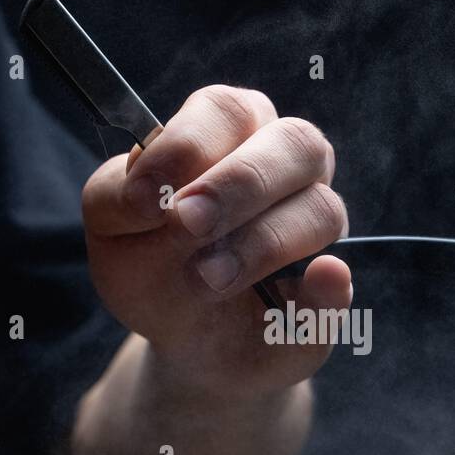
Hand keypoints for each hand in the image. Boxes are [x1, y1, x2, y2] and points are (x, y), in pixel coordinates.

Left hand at [81, 85, 351, 400]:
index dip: (186, 147)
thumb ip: (127, 205)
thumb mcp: (113, 236)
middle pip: (295, 143)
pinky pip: (341, 281)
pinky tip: (300, 294)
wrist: (182, 344)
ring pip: (322, 210)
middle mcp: (286, 164)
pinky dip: (324, 288)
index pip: (226, 111)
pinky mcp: (332, 287)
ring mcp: (318, 222)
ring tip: (208, 277)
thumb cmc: (151, 271)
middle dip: (238, 185)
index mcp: (229, 132)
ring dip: (263, 243)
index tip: (143, 198)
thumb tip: (160, 198)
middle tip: (188, 224)